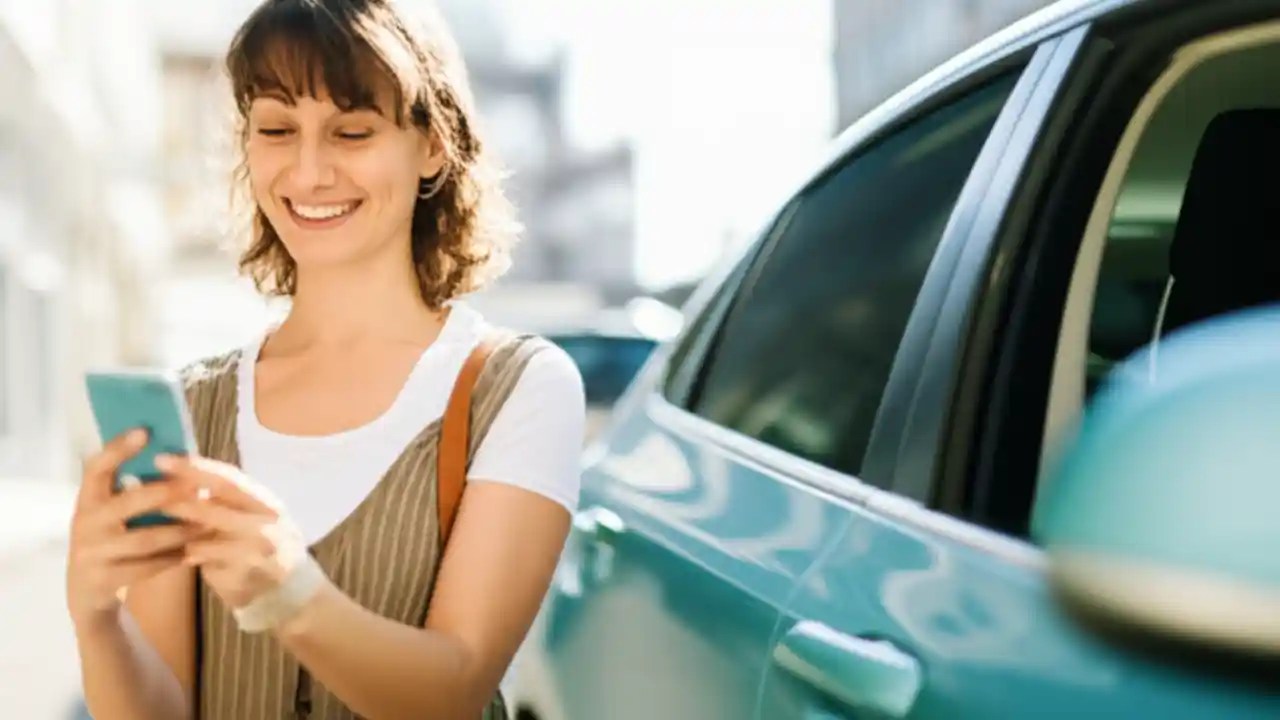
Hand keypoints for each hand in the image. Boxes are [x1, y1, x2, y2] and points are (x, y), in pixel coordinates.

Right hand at [66, 429, 203, 629]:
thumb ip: (132, 487)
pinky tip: (194, 553)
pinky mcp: (103, 578)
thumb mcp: (111, 511)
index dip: (118, 448)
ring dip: (180, 530)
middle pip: (129, 502)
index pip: (97, 467)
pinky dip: (173, 558)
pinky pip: (147, 566)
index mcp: (88, 498)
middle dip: (166, 493)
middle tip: (198, 487)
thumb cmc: (111, 538)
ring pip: (145, 538)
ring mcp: (91, 552)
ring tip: (207, 524)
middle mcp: (85, 522)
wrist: (86, 590)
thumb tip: (177, 454)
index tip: (144, 430)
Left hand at [155, 455, 311, 609]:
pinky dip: (192, 555)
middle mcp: (265, 521)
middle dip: (179, 496)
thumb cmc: (263, 542)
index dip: (195, 467)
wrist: (289, 588)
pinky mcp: (244, 573)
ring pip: (211, 534)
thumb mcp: (254, 515)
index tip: (163, 459)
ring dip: (180, 527)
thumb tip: (178, 478)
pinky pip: (210, 562)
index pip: (228, 478)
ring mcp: (256, 548)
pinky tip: (180, 554)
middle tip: (147, 490)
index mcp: (265, 501)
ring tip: (154, 520)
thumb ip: (225, 500)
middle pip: (217, 505)